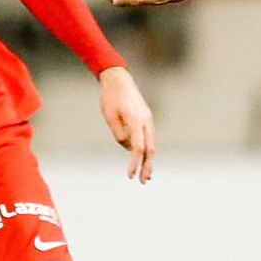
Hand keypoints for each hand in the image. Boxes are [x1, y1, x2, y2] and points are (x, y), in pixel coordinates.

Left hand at [98, 66, 154, 181]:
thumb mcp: (109, 116)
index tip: (130, 175)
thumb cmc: (110, 96)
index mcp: (136, 120)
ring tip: (145, 174)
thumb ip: (118, 133)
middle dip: (147, 166)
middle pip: (150, 149)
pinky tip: (142, 157)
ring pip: (151, 143)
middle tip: (144, 181)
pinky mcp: (145, 117)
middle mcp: (146, 120)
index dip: (135, 163)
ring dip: (148, 159)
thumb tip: (127, 147)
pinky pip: (148, 137)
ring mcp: (147, 119)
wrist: (118, 78)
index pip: (138, 148)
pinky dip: (146, 149)